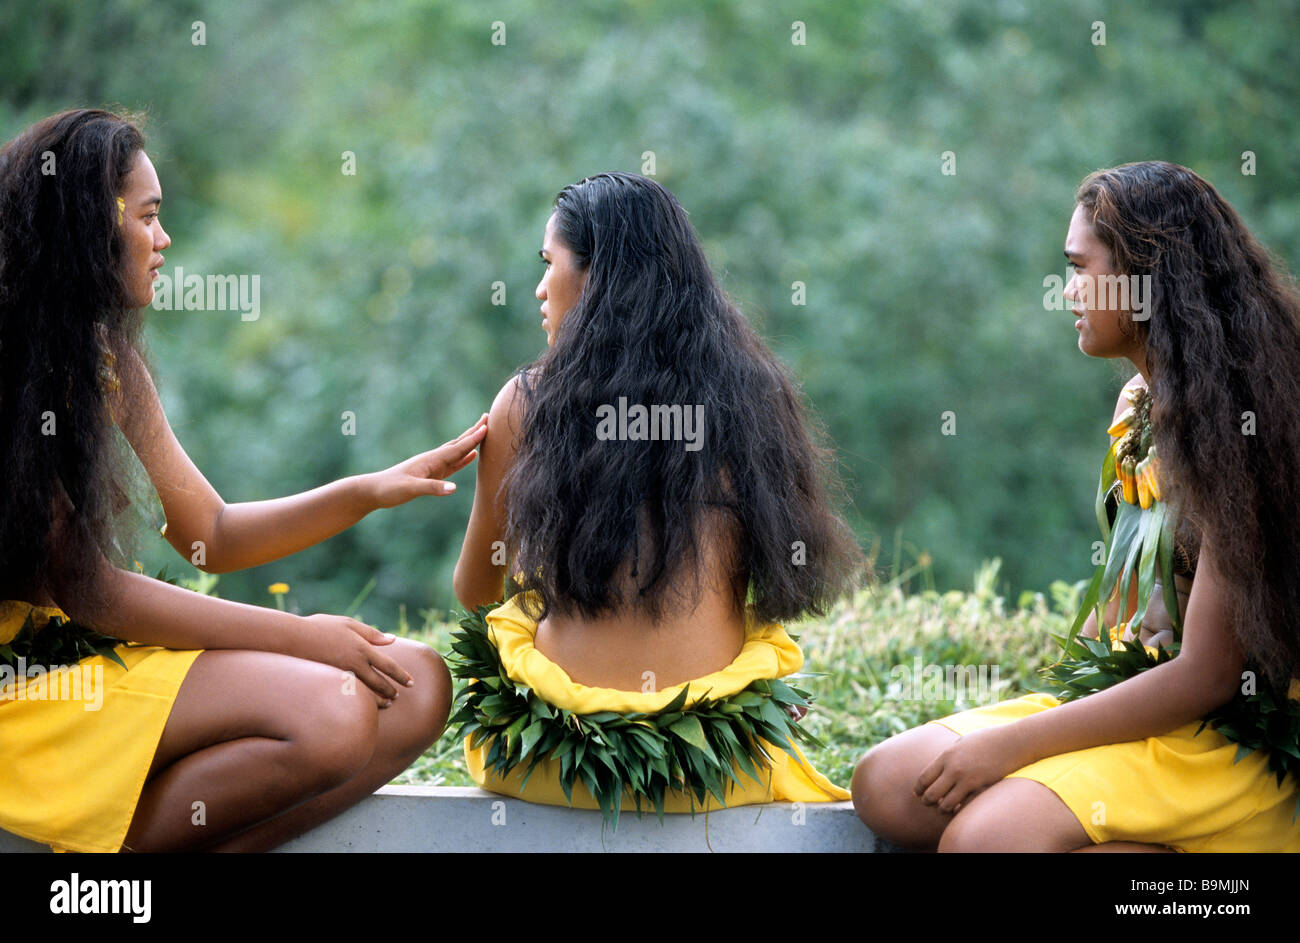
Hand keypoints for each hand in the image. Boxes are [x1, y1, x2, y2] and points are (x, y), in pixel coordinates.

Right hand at [299, 613, 414, 707]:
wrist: (292, 638)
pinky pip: (350, 695)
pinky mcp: (330, 683)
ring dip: (379, 699)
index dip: (401, 675)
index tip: (411, 683)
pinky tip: (365, 704)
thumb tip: (392, 640)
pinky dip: (361, 701)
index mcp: (362, 648)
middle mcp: (354, 663)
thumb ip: (371, 633)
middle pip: (379, 682)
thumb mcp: (348, 624)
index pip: (388, 665)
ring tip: (387, 703)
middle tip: (399, 696)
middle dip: (391, 690)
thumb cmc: (320, 627)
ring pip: (366, 692)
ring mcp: (342, 675)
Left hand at [365, 414, 487, 509]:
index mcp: (431, 460)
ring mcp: (434, 466)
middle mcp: (434, 459)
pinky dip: (464, 457)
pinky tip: (471, 455)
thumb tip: (455, 488)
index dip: (473, 438)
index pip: (457, 447)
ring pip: (457, 451)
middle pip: (459, 443)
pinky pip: (453, 463)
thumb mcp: (411, 489)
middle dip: (474, 432)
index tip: (487, 426)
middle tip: (488, 418)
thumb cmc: (391, 488)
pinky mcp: (432, 474)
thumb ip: (432, 488)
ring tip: (483, 432)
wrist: (375, 490)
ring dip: (471, 442)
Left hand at [914, 726, 1027, 813]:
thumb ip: (949, 756)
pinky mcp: (980, 787)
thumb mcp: (962, 743)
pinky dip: (959, 810)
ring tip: (944, 808)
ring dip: (942, 809)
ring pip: (945, 804)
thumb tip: (939, 769)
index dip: (918, 789)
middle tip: (929, 803)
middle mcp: (953, 769)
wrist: (1011, 742)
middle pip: (931, 794)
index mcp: (946, 756)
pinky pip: (964, 805)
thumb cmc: (986, 740)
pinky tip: (959, 808)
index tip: (918, 794)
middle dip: (927, 801)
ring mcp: (967, 779)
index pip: (924, 778)